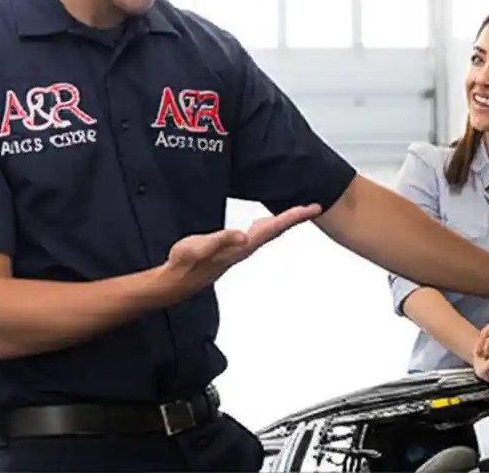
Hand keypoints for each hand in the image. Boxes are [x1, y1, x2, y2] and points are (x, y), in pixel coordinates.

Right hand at [158, 204, 321, 302]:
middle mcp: (244, 248)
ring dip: (283, 221)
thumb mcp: (197, 248)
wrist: (175, 282)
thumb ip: (219, 241)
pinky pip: (257, 234)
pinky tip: (265, 222)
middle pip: (276, 230)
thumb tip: (242, 234)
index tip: (311, 208)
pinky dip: (267, 225)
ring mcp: (239, 250)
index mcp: (241, 246)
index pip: (273, 228)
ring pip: (268, 232)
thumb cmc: (184, 265)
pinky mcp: (231, 250)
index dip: (292, 217)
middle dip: (295, 217)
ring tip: (297, 211)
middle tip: (314, 206)